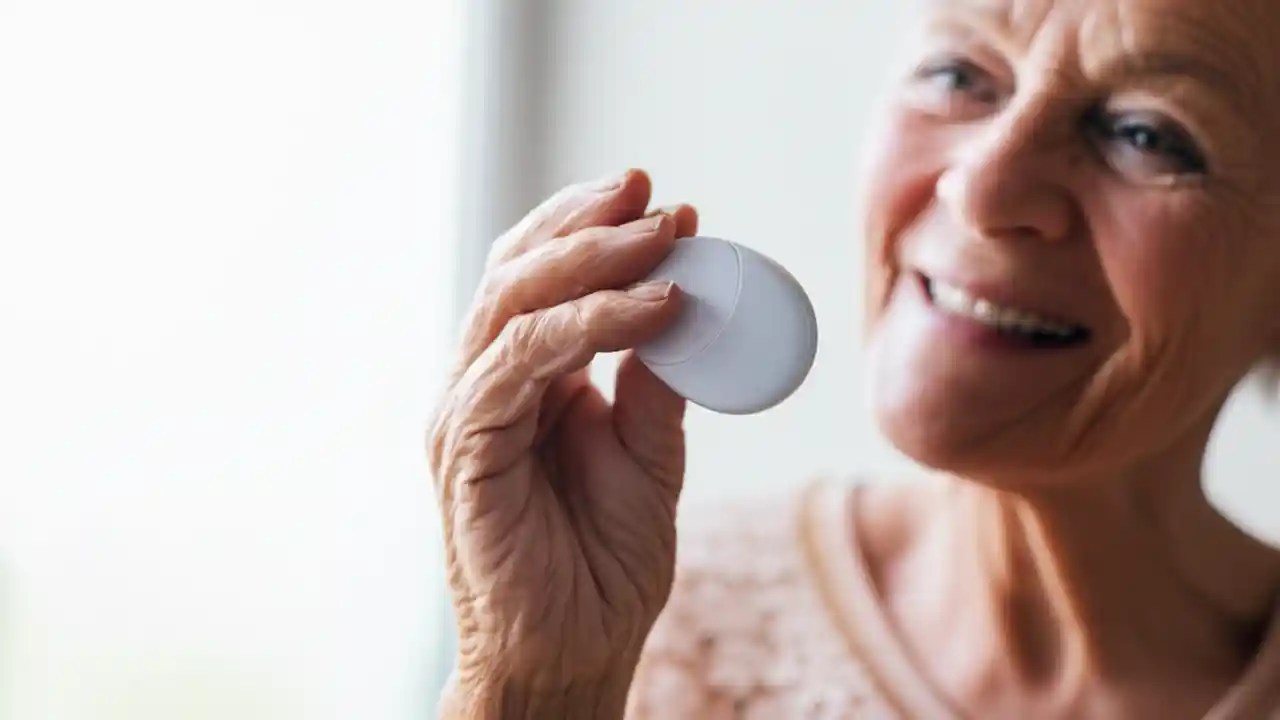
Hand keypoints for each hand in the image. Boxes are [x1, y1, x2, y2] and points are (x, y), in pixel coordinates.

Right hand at [429, 169, 697, 717]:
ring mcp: (468, 413)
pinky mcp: (466, 447)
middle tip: (653, 194)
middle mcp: (484, 386)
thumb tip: (681, 313)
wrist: (570, 656)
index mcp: (523, 384)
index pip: (542, 282)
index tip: (669, 205)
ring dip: (592, 259)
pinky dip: (587, 324)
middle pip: (518, 273)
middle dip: (587, 224)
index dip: (597, 234)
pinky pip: (518, 362)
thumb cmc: (602, 570)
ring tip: (663, 235)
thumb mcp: (650, 460)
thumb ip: (655, 388)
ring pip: (513, 302)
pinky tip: (653, 307)